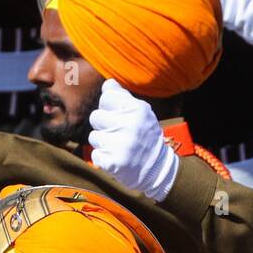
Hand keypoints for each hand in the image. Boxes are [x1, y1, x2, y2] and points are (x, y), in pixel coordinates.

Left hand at [87, 79, 178, 199]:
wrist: (157, 168)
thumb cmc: (145, 136)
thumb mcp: (141, 112)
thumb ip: (123, 97)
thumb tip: (107, 84)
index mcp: (137, 109)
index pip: (106, 97)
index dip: (109, 107)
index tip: (119, 115)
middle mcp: (129, 125)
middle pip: (95, 116)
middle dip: (104, 125)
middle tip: (118, 133)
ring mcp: (121, 145)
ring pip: (94, 137)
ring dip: (103, 143)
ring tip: (118, 146)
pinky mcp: (113, 162)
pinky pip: (95, 154)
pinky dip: (103, 158)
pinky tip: (117, 158)